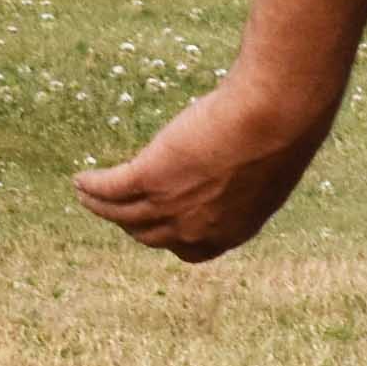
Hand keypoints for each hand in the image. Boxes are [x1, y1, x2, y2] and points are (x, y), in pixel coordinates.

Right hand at [76, 66, 344, 263]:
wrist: (278, 115)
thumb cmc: (284, 132)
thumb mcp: (268, 172)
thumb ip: (247, 184)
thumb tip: (237, 172)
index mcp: (233, 230)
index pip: (190, 251)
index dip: (171, 238)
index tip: (160, 224)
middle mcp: (198, 227)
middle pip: (149, 235)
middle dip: (133, 223)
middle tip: (119, 206)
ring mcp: (171, 204)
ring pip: (121, 214)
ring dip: (99, 205)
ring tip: (86, 193)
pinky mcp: (150, 176)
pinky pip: (108, 189)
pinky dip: (91, 186)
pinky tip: (82, 178)